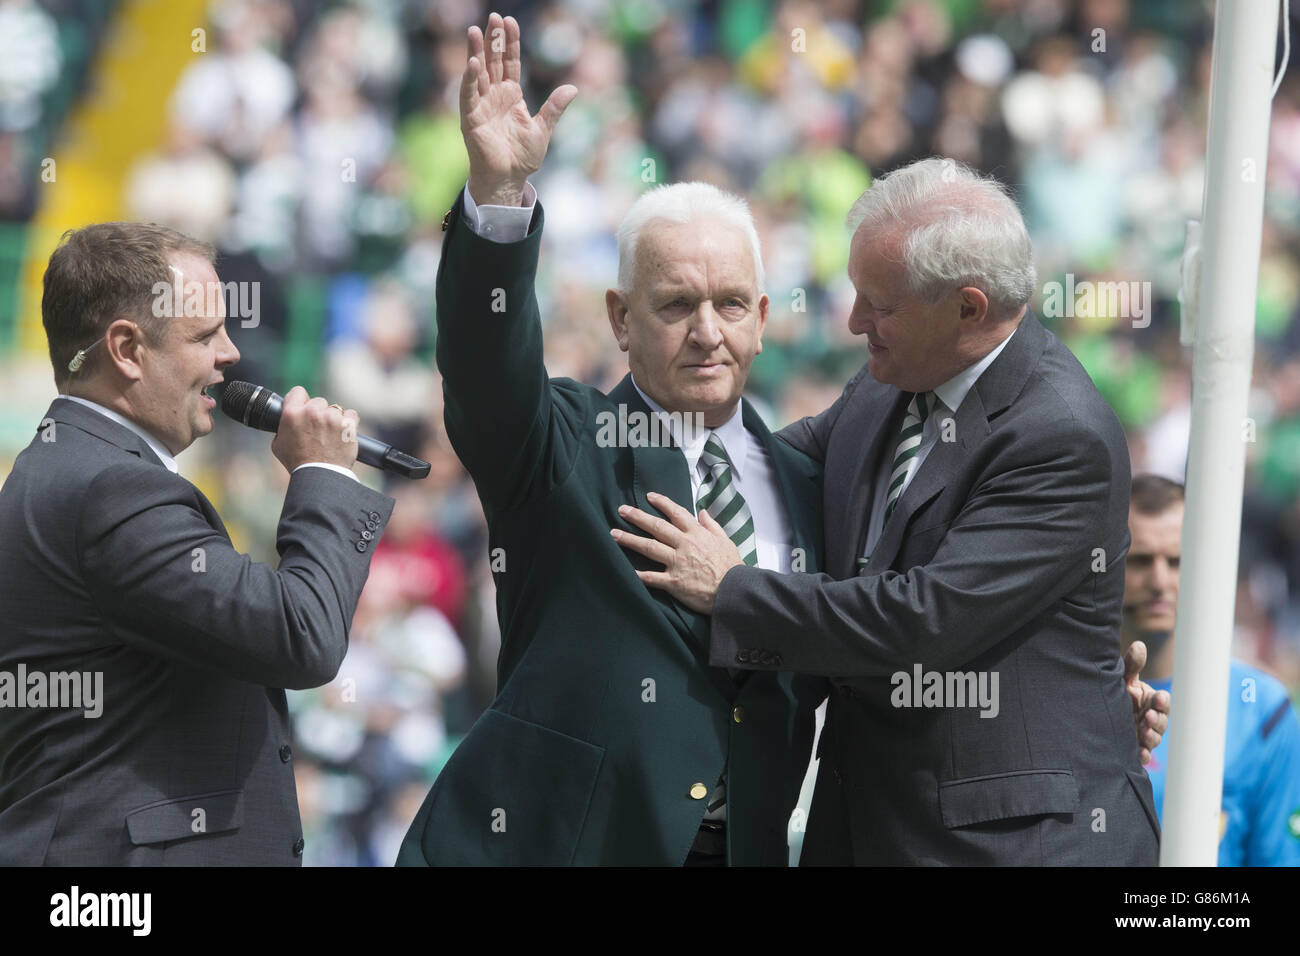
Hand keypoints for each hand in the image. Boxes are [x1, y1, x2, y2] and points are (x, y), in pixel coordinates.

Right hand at [271, 386, 359, 472]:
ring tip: (331, 436)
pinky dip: (349, 423)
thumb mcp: (279, 445)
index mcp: (292, 414)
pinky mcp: (347, 424)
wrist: (319, 476)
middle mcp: (311, 412)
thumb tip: (287, 421)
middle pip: (318, 401)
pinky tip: (343, 433)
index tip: (304, 408)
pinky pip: (351, 415)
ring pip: (335, 409)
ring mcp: (331, 417)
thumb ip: (283, 428)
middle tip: (318, 429)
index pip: (298, 392)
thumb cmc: (297, 463)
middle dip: (318, 413)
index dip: (301, 400)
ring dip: (334, 419)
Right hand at [461, 12, 576, 206]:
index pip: (510, 63)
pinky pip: (469, 95)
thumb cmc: (523, 157)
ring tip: (474, 30)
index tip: (510, 22)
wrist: (509, 179)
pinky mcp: (470, 118)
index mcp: (511, 95)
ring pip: (478, 73)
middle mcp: (494, 96)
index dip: (510, 43)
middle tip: (493, 17)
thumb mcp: (543, 129)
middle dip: (492, 40)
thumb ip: (555, 108)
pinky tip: (473, 63)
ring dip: (476, 52)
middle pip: (493, 61)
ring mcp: (481, 105)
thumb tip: (573, 88)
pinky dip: (470, 79)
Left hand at [611, 492, 743, 613]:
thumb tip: (703, 512)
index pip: (676, 513)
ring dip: (630, 539)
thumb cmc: (731, 567)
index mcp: (697, 534)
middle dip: (637, 517)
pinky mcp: (673, 582)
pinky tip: (624, 569)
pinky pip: (651, 577)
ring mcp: (677, 563)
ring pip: (649, 547)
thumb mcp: (726, 541)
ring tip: (614, 534)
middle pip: (656, 527)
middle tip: (622, 510)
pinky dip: (637, 574)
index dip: (662, 503)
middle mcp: (684, 545)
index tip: (649, 496)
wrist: (734, 591)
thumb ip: (712, 525)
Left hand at [1124, 640, 1170, 764]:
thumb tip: (1138, 645)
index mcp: (1151, 701)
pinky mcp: (1134, 748)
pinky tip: (1140, 754)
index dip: (1162, 702)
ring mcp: (1143, 734)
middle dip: (1157, 719)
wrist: (1096, 713)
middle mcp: (1150, 718)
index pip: (1162, 703)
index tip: (1159, 697)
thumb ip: (1132, 665)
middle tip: (1148, 716)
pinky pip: (1143, 754)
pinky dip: (1144, 755)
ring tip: (1143, 732)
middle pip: (1161, 722)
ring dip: (1151, 736)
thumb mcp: (1123, 679)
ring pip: (1154, 738)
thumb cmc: (1116, 693)